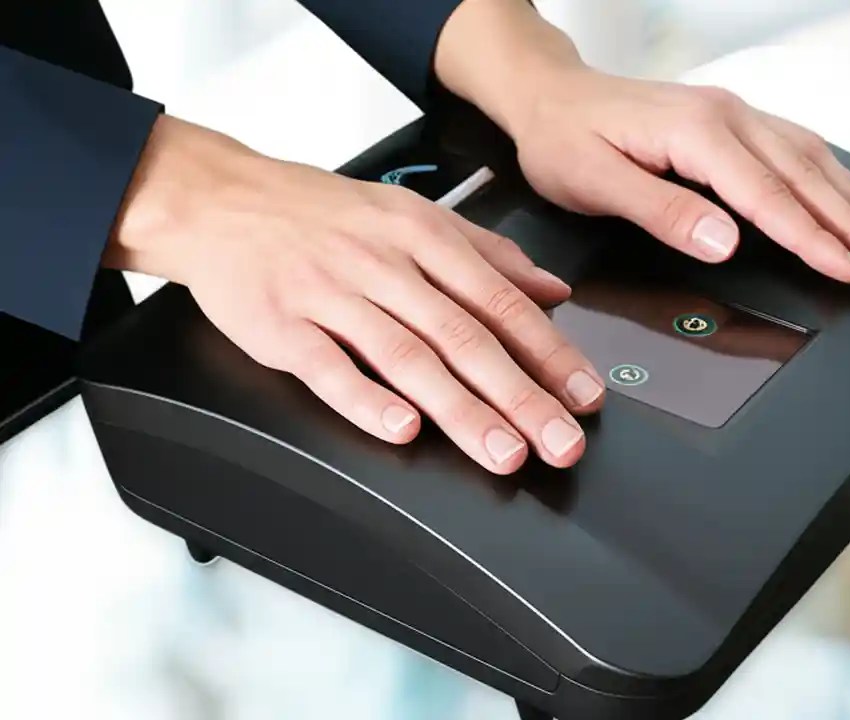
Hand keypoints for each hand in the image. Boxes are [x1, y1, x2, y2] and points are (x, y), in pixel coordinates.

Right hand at [106, 116, 605, 472]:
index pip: (501, 302)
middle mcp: (384, 265)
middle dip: (521, 395)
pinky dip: (366, 399)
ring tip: (503, 453)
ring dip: (461, 410)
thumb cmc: (321, 214)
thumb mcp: (413, 217)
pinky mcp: (279, 325)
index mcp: (424, 238)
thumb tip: (554, 290)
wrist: (218, 198)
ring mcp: (331, 294)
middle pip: (464, 336)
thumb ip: (489, 255)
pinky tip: (402, 429)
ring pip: (407, 356)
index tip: (585, 395)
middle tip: (561, 442)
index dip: (550, 352)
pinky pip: (327, 366)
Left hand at [436, 1, 849, 283]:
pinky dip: (834, 178)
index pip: (768, 196)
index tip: (848, 269)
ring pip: (811, 159)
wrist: (549, 94)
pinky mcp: (734, 120)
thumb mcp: (595, 181)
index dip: (813, 238)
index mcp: (696, 132)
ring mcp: (735, 114)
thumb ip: (662, 211)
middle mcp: (727, 116)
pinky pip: (798, 147)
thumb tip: (723, 241)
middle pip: (805, 176)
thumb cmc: (564, 138)